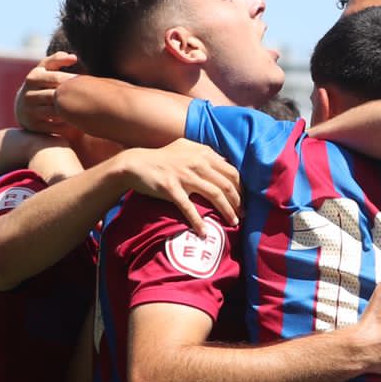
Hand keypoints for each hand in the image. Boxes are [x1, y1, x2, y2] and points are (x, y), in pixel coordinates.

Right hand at [16, 51, 79, 132]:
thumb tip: (73, 57)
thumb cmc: (41, 84)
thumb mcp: (44, 69)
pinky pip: (54, 127)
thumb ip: (56, 60)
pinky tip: (78, 122)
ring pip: (55, 112)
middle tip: (89, 98)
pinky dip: (67, 125)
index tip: (84, 81)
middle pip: (55, 95)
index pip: (54, 77)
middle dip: (72, 96)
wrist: (22, 108)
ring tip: (85, 109)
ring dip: (70, 112)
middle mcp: (28, 95)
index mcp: (33, 78)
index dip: (70, 79)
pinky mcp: (33, 126)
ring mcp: (29, 111)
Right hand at [115, 141, 242, 231]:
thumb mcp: (186, 148)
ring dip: (227, 211)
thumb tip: (226, 162)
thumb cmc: (163, 158)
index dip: (241, 188)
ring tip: (234, 223)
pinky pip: (189, 208)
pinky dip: (198, 222)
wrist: (136, 164)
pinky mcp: (171, 188)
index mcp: (203, 153)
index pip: (231, 172)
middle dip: (239, 202)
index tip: (245, 201)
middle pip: (227, 185)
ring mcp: (184, 175)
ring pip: (214, 195)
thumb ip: (206, 154)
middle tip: (244, 215)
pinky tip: (204, 233)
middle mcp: (197, 162)